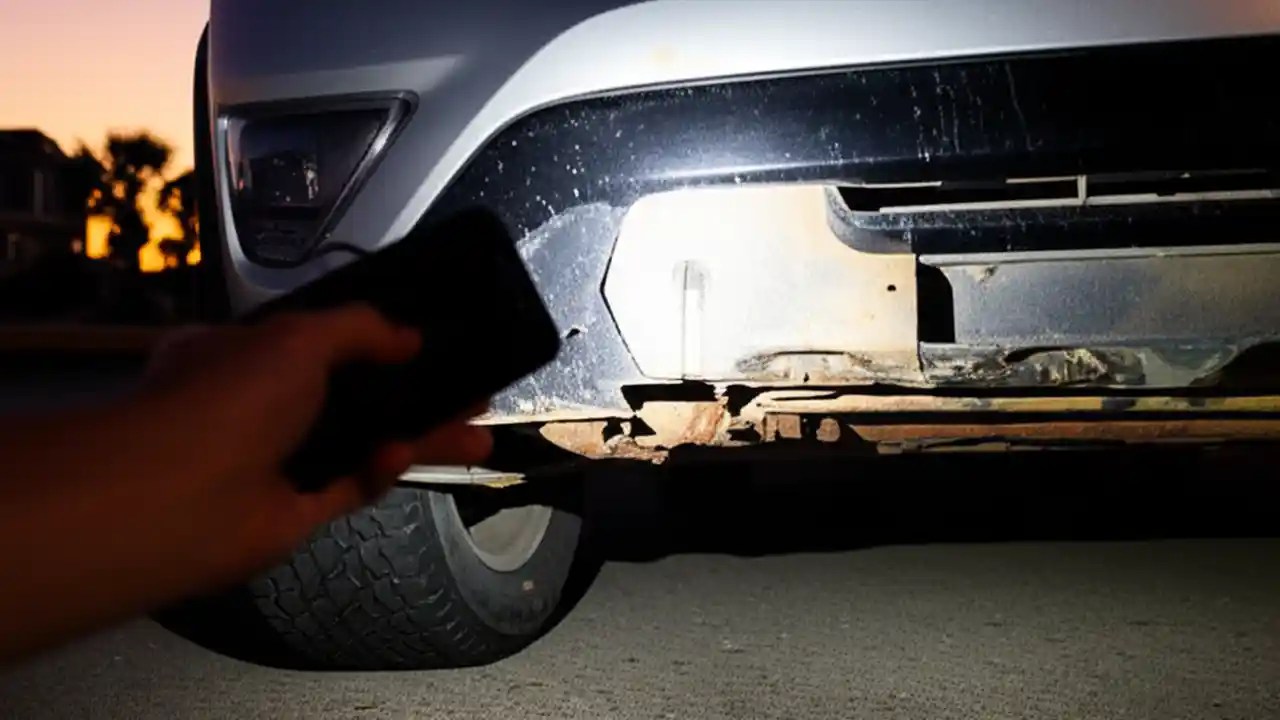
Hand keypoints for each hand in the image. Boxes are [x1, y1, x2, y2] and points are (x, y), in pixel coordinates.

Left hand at [139, 304, 493, 585]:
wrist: (177, 500)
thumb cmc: (231, 398)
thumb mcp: (298, 336)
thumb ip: (361, 328)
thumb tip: (411, 336)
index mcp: (240, 351)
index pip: (312, 339)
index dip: (370, 337)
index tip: (421, 339)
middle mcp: (255, 404)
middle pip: (351, 393)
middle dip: (410, 390)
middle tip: (468, 390)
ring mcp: (275, 460)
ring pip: (360, 441)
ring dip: (415, 435)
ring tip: (477, 431)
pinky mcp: (293, 511)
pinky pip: (349, 487)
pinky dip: (379, 473)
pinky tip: (403, 457)